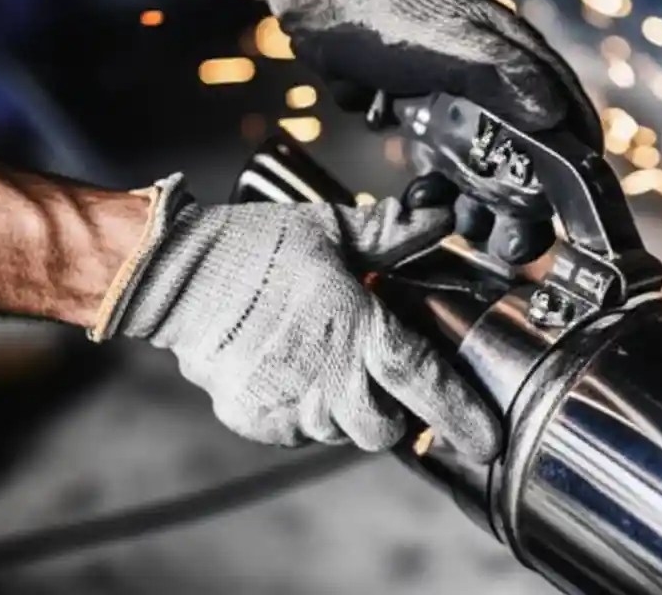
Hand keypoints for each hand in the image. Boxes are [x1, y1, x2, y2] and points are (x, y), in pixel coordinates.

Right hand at [96, 175, 499, 460]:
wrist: (173, 275)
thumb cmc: (254, 248)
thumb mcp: (331, 229)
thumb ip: (391, 233)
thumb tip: (440, 220)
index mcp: (357, 327)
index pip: (425, 381)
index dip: (463, 415)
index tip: (487, 440)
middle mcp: (328, 374)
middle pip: (384, 430)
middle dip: (392, 414)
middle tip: (377, 379)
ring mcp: (289, 403)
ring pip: (340, 434)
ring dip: (344, 411)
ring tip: (325, 365)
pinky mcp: (255, 419)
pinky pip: (297, 433)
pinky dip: (304, 413)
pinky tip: (292, 375)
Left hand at [225, 0, 600, 262]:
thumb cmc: (385, 10)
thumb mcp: (451, 45)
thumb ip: (504, 79)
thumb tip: (555, 119)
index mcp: (520, 61)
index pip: (571, 123)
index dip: (576, 174)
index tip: (569, 221)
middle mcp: (500, 85)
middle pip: (531, 160)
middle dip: (523, 207)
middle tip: (507, 246)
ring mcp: (461, 102)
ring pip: (487, 169)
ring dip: (480, 206)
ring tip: (465, 230)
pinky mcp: (424, 115)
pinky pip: (442, 164)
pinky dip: (438, 189)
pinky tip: (421, 200)